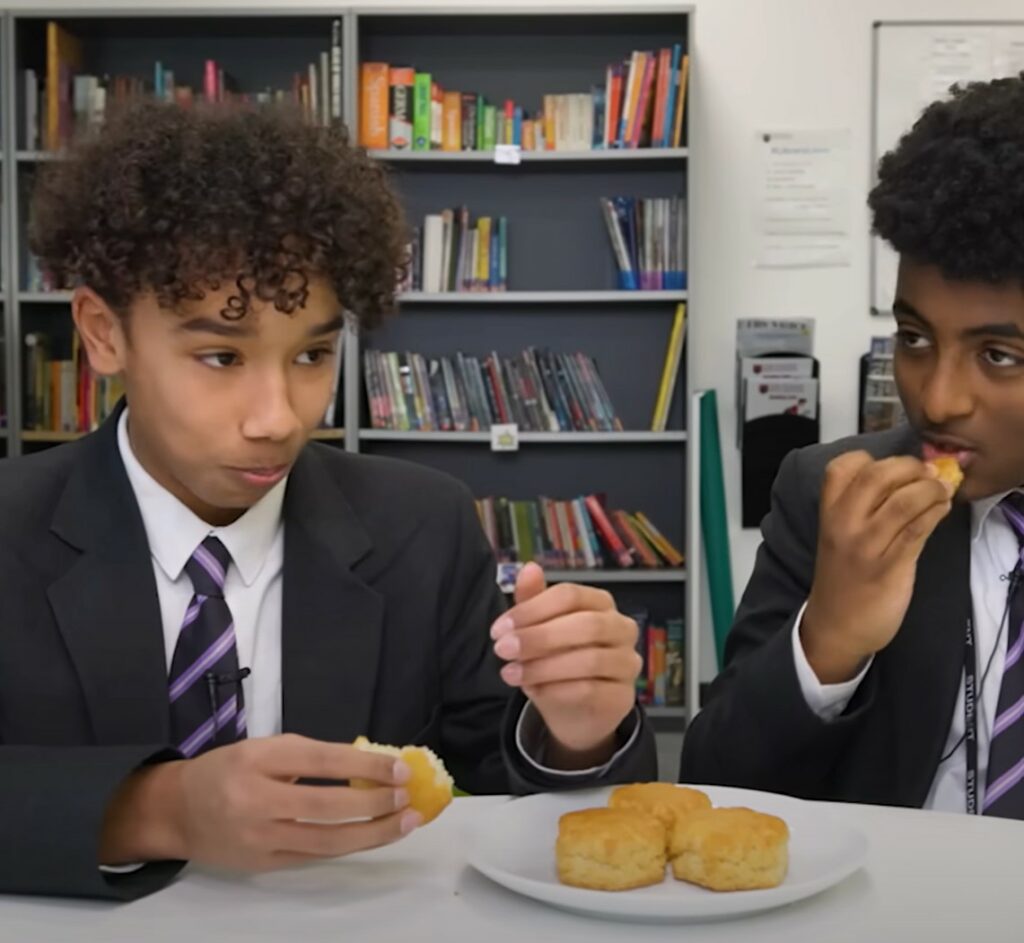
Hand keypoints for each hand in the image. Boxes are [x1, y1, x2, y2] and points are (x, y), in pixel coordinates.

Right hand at [99, 734, 419, 870]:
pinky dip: (348, 846)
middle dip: (375, 804)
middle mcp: (257, 800)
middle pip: (327, 807)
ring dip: (372, 834)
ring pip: (326, 841)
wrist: (176, 811)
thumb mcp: (264, 748)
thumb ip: (311, 756)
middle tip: (408, 798)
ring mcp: (259, 838)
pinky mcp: (262, 865)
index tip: (400, 768)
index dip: (365, 767)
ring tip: (405, 822)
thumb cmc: (228, 770)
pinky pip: (314, 856)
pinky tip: (373, 836)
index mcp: (259, 759)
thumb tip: (369, 765)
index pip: (322, 762)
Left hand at [491, 562, 640, 765]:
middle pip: (585, 625)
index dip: (532, 610)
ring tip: (510, 673)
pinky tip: (533, 691)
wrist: (577, 711)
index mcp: (601, 603)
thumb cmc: (559, 661)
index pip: (570, 595)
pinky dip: (557, 690)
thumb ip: (533, 600)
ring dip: (543, 667)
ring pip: (589, 660)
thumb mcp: (540, 629)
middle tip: (502, 650)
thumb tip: (528, 567)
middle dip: (538, 638)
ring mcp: (627, 663)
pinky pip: (591, 691)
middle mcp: (621, 628)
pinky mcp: (623, 696)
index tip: (499, 629)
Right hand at [801, 452, 952, 683]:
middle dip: (909, 466)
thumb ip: (861, 508)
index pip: (841, 468)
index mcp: (827, 514)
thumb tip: (904, 476)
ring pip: (903, 500)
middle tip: (926, 473)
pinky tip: (942, 508)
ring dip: (931, 488)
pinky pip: (918, 528)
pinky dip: (936, 511)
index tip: (889, 467)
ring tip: (942, 489)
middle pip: (877, 476)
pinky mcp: (891, 566)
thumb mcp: (838, 536)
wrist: (836, 626)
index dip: (868, 458)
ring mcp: (867, 546)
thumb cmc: (842, 578)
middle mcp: (843, 525)